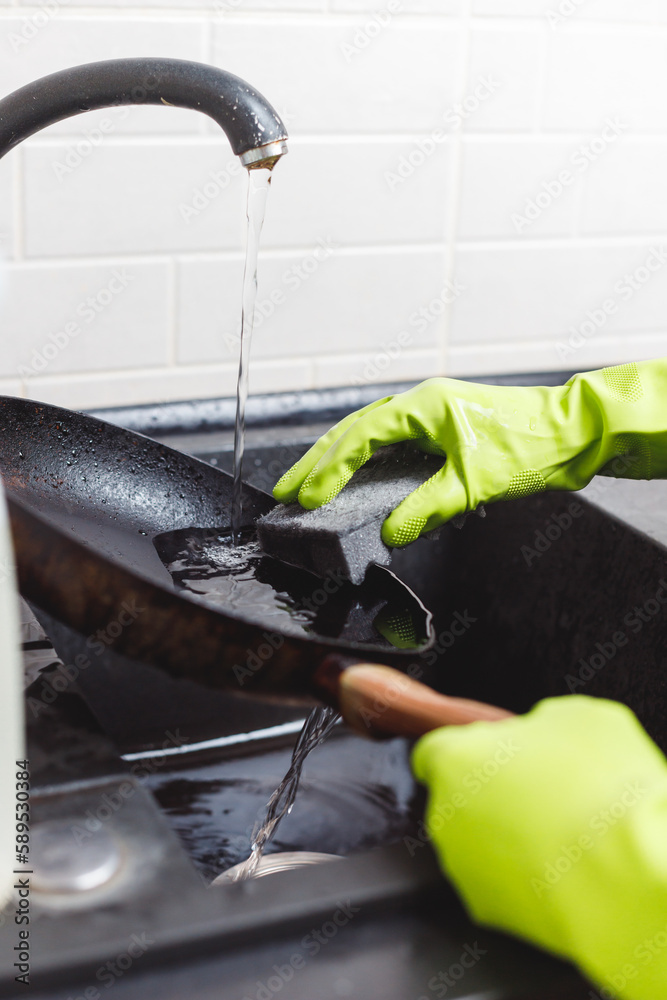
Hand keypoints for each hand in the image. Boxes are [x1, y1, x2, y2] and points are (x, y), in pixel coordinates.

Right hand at [274, 361, 666, 545]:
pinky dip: (367, 458)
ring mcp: (433, 412)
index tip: (307, 498)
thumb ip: (427, 508)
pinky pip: (392, 439)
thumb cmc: (530, 446)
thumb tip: (390, 532)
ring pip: (370, 432)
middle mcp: (423, 403)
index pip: (361, 438)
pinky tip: (358, 477)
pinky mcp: (445, 426)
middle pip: (355, 429)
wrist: (575, 432)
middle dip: (318, 460)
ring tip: (309, 483)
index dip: (329, 470)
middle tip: (287, 489)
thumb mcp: (474, 484)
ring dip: (338, 457)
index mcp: (424, 407)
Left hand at [412, 696, 666, 999]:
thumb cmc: (597, 787)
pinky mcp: (485, 908)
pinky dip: (518, 875)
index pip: (434, 750)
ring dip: (503, 835)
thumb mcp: (576, 719)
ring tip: (556, 831)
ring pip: (474, 841)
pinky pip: (496, 881)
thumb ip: (538, 723)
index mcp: (455, 759)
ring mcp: (461, 864)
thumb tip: (539, 732)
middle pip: (457, 796)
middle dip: (490, 793)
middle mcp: (444, 812)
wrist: (620, 872)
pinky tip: (556, 866)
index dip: (466, 750)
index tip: (490, 755)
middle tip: (540, 791)